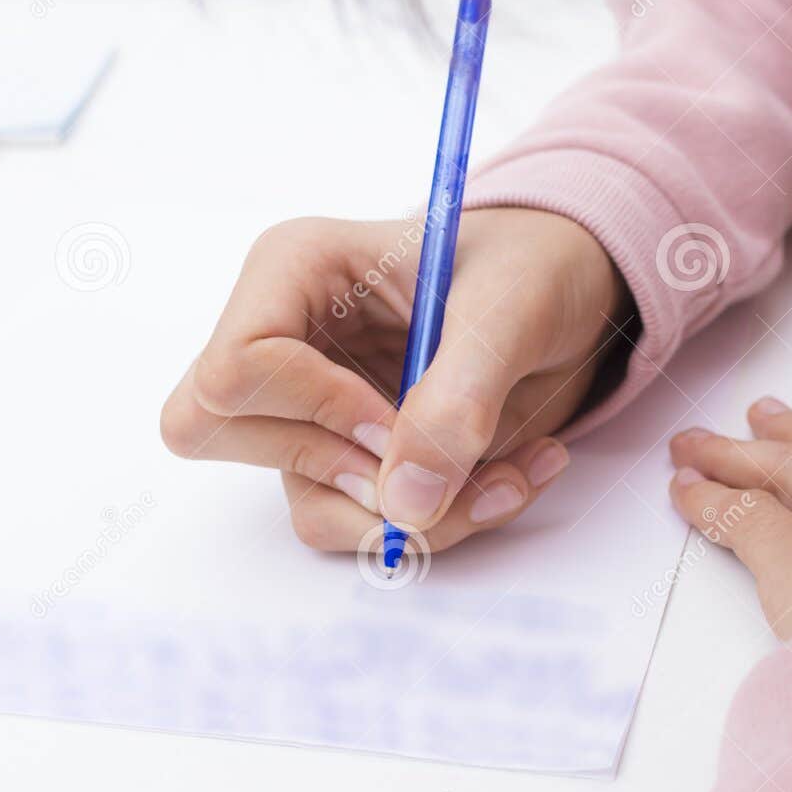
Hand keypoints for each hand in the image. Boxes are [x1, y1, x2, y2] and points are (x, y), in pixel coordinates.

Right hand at [161, 209, 630, 551]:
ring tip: (511, 471)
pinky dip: (441, 524)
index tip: (399, 422)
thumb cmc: (532, 266)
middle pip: (220, 436)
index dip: (313, 410)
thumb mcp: (512, 310)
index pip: (234, 366)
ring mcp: (309, 408)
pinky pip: (361, 525)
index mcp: (294, 270)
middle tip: (437, 457)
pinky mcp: (349, 459)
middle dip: (340, 472)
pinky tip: (508, 477)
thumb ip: (459, 397)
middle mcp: (284, 340)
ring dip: (418, 515)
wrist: (571, 296)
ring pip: (307, 502)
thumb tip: (404, 504)